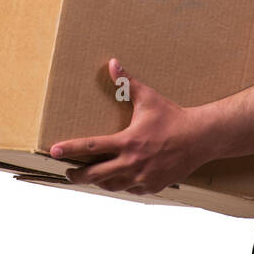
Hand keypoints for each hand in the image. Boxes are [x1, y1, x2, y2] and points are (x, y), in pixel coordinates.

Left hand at [49, 59, 210, 195]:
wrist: (200, 139)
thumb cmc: (172, 117)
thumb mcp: (148, 98)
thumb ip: (126, 82)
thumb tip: (112, 63)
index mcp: (127, 141)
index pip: (92, 147)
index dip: (70, 149)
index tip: (54, 151)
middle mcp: (132, 163)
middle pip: (94, 176)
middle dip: (77, 175)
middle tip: (68, 172)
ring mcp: (141, 178)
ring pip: (110, 186)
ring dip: (97, 182)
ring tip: (90, 176)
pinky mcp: (151, 186)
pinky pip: (128, 190)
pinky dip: (120, 185)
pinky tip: (117, 179)